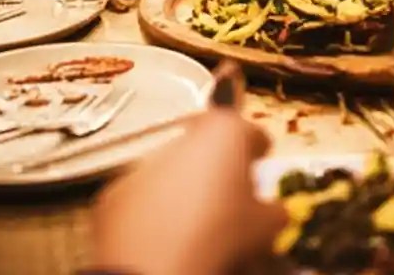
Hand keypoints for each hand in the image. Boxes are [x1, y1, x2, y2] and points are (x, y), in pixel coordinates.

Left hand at [93, 109, 285, 274]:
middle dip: (219, 167)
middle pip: (209, 146)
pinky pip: (146, 193)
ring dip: (187, 185)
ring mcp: (145, 161)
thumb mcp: (266, 226)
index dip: (258, 149)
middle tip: (231, 196)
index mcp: (224, 132)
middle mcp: (183, 138)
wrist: (156, 265)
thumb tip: (274, 212)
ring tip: (197, 220)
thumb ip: (275, 210)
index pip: (251, 132)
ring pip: (174, 168)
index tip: (261, 160)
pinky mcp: (118, 189)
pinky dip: (156, 206)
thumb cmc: (221, 235)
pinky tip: (166, 233)